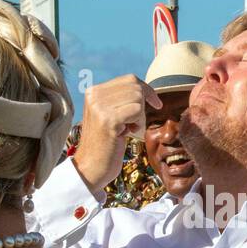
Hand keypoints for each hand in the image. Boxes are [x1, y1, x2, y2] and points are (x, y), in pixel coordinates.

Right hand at [73, 75, 161, 192]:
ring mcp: (100, 107)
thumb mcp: (108, 115)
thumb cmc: (105, 144)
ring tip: (127, 129)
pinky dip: (137, 123)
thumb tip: (143, 88)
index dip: (146, 90)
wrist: (90, 167)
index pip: (129, 79)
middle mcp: (94, 95)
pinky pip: (136, 111)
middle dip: (142, 105)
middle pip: (135, 87)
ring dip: (139, 116)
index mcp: (93, 91)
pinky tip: (126, 133)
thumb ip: (120, 100)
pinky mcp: (108, 120)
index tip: (156, 103)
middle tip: (132, 124)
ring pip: (137, 98)